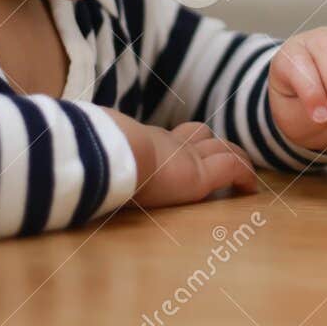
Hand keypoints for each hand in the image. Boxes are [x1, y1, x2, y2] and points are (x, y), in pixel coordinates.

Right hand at [106, 115, 257, 208]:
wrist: (109, 157)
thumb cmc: (99, 159)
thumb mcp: (102, 156)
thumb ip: (104, 155)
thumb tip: (75, 155)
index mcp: (148, 142)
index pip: (178, 136)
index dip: (190, 140)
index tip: (195, 150)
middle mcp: (171, 146)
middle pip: (203, 136)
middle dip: (215, 146)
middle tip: (225, 160)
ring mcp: (188, 156)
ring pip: (224, 148)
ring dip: (234, 158)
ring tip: (242, 177)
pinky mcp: (201, 174)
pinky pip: (234, 167)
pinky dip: (245, 175)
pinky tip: (250, 190)